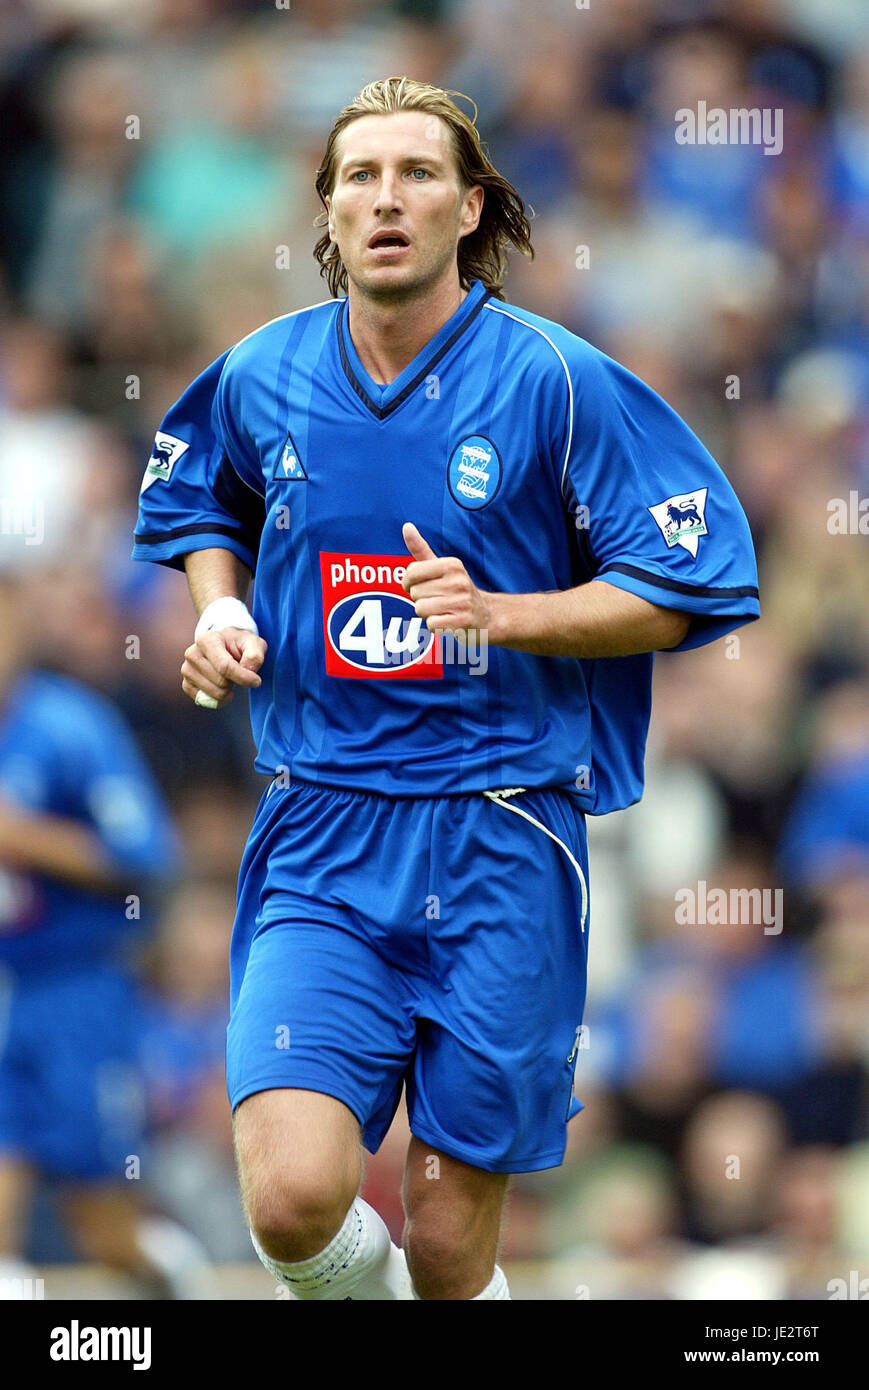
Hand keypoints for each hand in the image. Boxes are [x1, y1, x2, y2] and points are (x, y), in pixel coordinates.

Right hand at [181, 627, 267, 707]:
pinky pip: (204, 700)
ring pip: (214, 693)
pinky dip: (219, 700)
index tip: (257, 681)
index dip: (243, 678)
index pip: (225, 667)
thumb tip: (248, 670)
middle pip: (221, 682)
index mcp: (207, 640)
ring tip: (229, 677)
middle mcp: (192, 654)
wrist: (226, 646)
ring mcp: (186, 669)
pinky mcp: (186, 683)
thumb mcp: (254, 643)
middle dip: (236, 682)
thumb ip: (255, 655)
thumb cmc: (240, 645)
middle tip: (238, 672)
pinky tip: (223, 688)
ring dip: (228, 690)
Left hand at [401, 523, 491, 641]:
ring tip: (442, 610)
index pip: (412, 572)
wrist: (486, 615)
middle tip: (438, 600)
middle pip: (414, 593)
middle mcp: (459, 581)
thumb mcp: (441, 567)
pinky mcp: (463, 622)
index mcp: (452, 564)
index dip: (407, 582)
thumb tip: (406, 526)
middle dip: (420, 599)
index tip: (416, 586)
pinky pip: (431, 624)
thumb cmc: (456, 590)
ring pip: (420, 609)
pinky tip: (448, 621)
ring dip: (427, 613)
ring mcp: (462, 602)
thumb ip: (421, 548)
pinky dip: (435, 626)